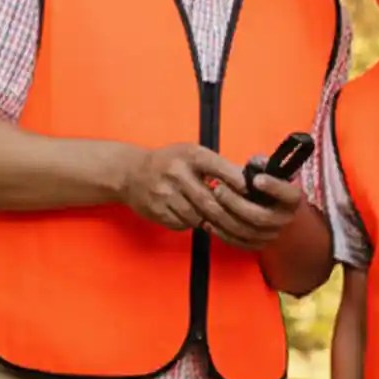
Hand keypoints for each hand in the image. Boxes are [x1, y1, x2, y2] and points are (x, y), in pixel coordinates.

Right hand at [120, 143, 247, 230]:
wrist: (131, 173)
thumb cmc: (170, 162)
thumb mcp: (191, 154)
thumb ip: (217, 166)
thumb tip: (248, 182)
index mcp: (190, 155)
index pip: (219, 168)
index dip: (236, 181)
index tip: (247, 190)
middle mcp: (177, 172)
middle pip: (209, 201)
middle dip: (222, 210)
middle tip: (231, 214)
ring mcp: (165, 193)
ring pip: (197, 216)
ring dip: (205, 218)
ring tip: (205, 212)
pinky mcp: (156, 210)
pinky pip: (182, 224)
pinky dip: (189, 222)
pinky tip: (187, 213)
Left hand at [203, 163, 303, 250]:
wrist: (265, 205)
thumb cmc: (263, 181)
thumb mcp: (264, 168)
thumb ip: (260, 163)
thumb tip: (256, 162)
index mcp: (292, 199)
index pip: (289, 195)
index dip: (274, 188)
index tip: (256, 179)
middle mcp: (284, 220)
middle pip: (260, 216)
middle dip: (236, 203)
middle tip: (218, 188)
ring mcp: (271, 235)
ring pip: (246, 231)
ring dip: (225, 216)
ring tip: (210, 200)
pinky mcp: (256, 245)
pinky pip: (237, 242)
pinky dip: (221, 233)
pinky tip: (207, 221)